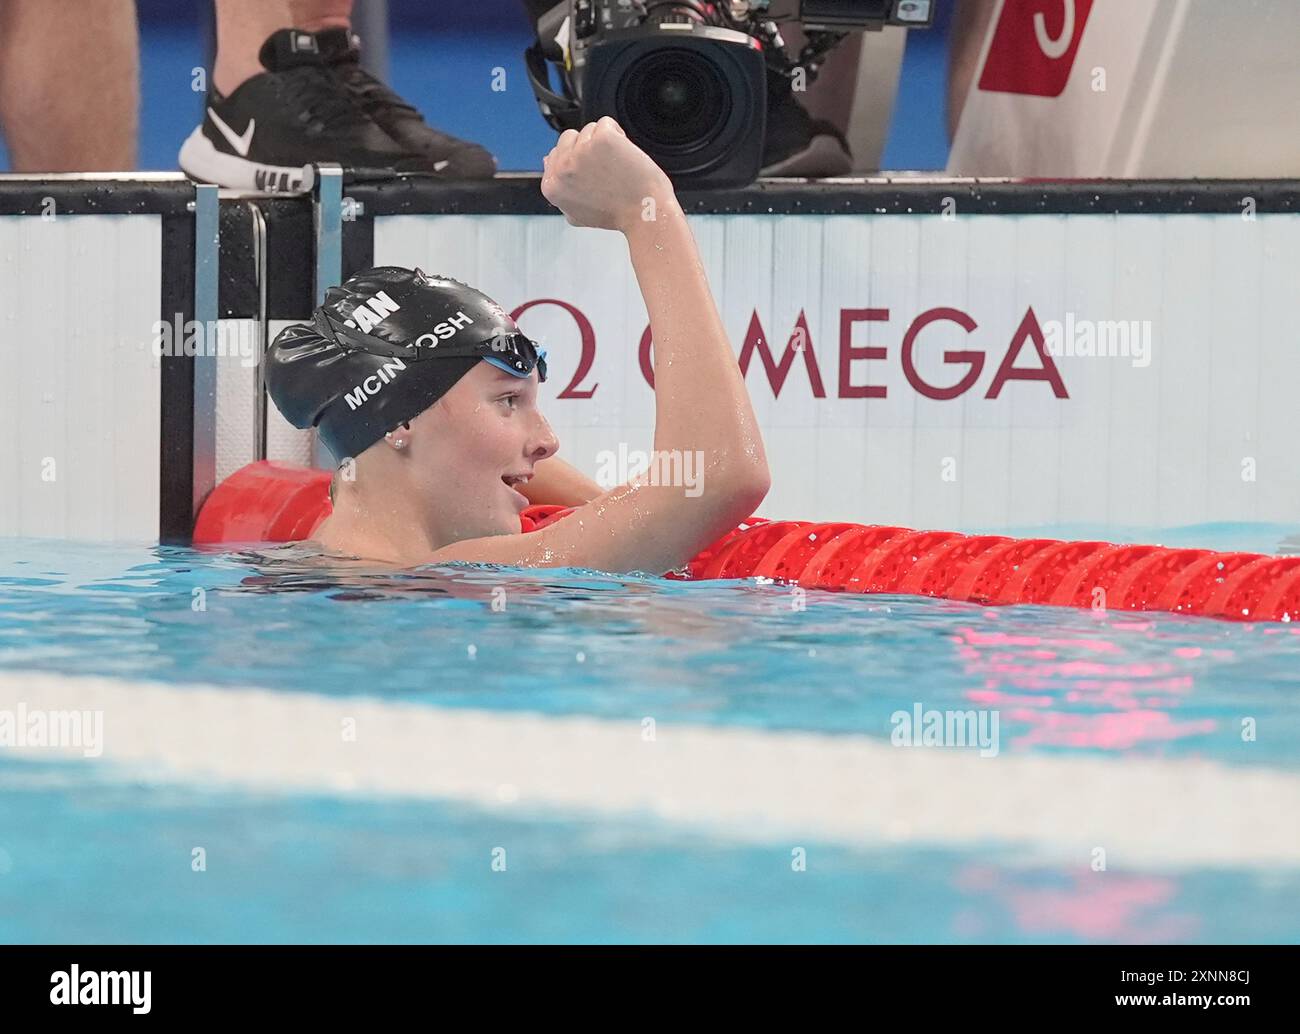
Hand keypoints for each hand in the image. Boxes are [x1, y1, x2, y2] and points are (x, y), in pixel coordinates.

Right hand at [540, 116, 674, 233]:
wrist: (644, 214)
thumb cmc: (616, 214)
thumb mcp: (576, 212)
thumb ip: (560, 189)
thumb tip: (547, 161)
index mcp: (552, 187)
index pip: (556, 154)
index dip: (579, 161)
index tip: (594, 177)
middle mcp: (562, 169)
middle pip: (569, 137)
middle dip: (588, 149)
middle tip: (606, 173)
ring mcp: (580, 152)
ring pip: (589, 130)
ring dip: (605, 144)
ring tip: (617, 167)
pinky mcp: (602, 139)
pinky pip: (606, 123)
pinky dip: (618, 135)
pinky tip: (624, 156)